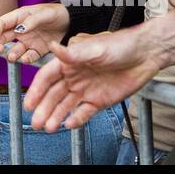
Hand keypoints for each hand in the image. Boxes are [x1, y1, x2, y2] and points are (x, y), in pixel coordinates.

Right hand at [0, 4, 69, 64]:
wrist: (72, 22)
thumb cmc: (57, 13)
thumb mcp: (45, 13)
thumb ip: (31, 20)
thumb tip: (19, 29)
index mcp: (19, 17)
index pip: (1, 23)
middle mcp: (20, 30)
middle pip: (3, 38)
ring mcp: (28, 41)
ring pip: (14, 49)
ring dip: (11, 54)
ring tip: (12, 57)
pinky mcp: (37, 50)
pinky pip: (28, 57)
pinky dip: (26, 59)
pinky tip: (26, 59)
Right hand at [24, 28, 157, 131]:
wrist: (145, 55)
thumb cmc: (120, 45)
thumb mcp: (95, 48)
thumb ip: (73, 53)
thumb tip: (52, 47)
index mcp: (69, 62)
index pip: (47, 77)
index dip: (37, 90)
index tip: (29, 103)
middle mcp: (74, 77)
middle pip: (53, 95)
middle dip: (43, 109)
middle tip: (36, 122)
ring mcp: (86, 89)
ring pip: (66, 106)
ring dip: (56, 116)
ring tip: (48, 128)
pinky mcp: (99, 100)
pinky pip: (84, 112)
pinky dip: (76, 119)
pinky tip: (68, 125)